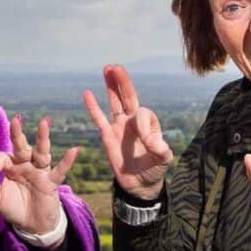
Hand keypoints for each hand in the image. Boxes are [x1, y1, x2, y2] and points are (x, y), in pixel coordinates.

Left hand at [0, 113, 79, 233]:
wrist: (32, 225)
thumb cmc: (14, 208)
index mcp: (10, 167)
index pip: (1, 159)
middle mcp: (25, 165)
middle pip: (21, 146)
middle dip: (17, 133)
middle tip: (15, 119)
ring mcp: (39, 172)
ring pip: (41, 152)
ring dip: (43, 138)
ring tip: (45, 122)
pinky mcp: (51, 183)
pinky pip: (60, 171)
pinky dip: (67, 162)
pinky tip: (74, 150)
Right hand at [83, 64, 173, 199]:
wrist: (139, 184)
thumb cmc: (154, 170)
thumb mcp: (163, 160)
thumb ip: (161, 150)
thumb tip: (152, 142)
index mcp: (148, 124)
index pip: (142, 113)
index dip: (143, 125)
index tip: (147, 143)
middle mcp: (133, 122)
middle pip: (128, 96)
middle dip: (123, 82)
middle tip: (115, 66)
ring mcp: (120, 127)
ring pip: (114, 102)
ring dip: (111, 86)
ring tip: (107, 68)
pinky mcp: (108, 136)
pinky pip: (99, 119)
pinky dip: (93, 106)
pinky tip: (87, 93)